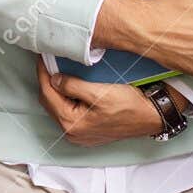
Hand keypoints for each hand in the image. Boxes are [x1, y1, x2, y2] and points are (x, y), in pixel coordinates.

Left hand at [36, 65, 164, 146]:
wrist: (150, 117)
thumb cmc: (128, 106)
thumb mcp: (98, 92)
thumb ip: (72, 86)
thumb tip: (54, 79)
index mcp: (72, 124)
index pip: (48, 94)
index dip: (43, 74)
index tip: (42, 58)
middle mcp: (72, 133)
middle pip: (50, 103)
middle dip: (47, 81)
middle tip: (48, 62)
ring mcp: (79, 135)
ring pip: (57, 108)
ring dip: (55, 91)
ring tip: (56, 71)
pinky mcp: (86, 132)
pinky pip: (67, 114)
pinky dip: (65, 99)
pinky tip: (68, 88)